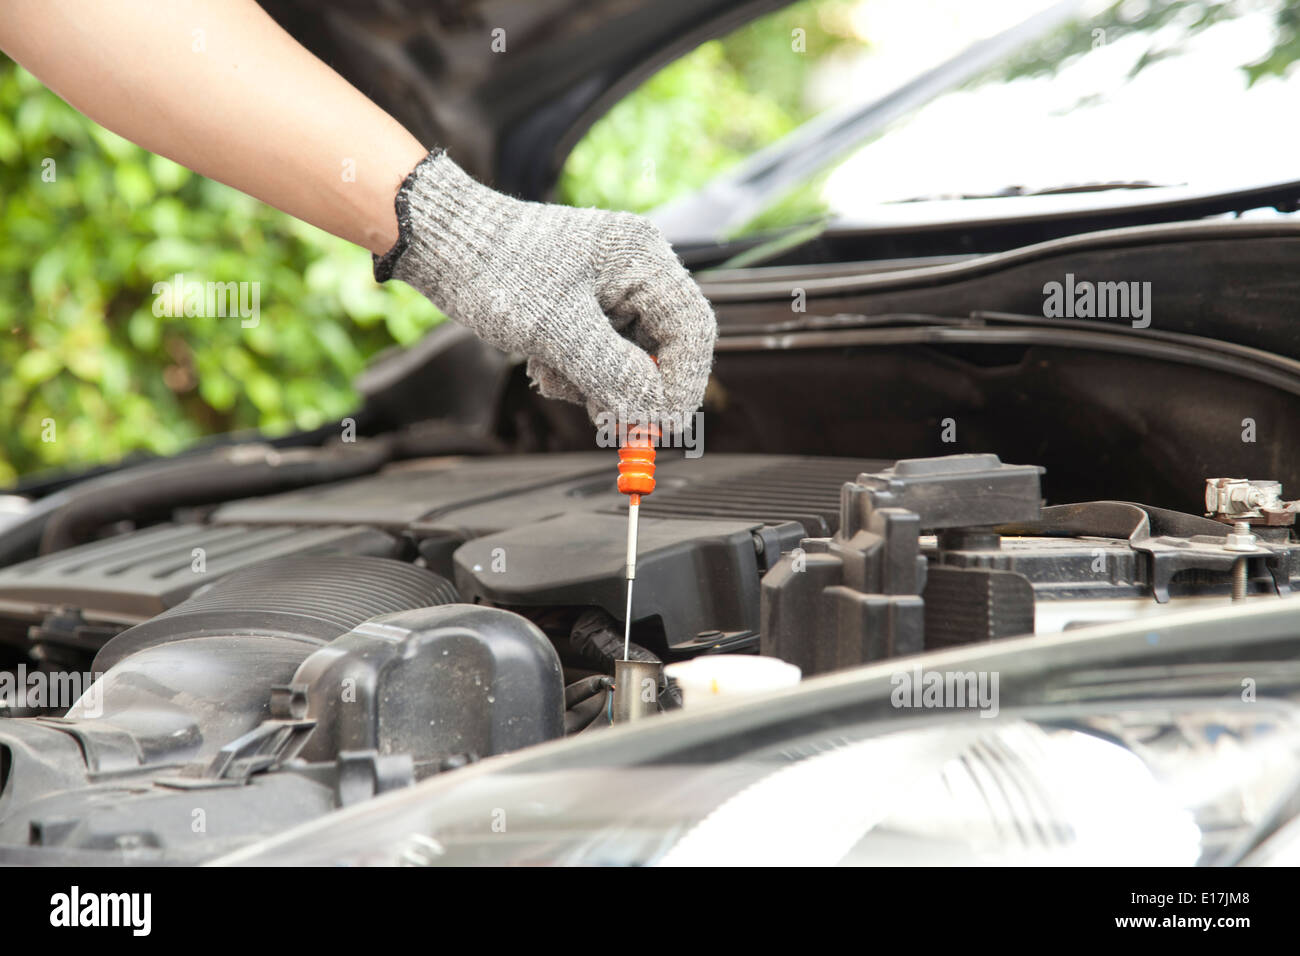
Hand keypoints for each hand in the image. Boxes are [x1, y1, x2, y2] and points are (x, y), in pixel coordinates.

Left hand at [375, 151, 715, 421]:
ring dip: (594, 382)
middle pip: (664, 349)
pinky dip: (576, 371)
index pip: (692, 330)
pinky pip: (601, 353)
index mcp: (642, 258)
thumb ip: (611, 374)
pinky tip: (542, 364)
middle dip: (632, 387)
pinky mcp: (586, 303)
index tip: (660, 425)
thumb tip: (653, 414)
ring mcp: (611, 286)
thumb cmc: (494, 271)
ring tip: (550, 374)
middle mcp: (636, 269)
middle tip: (606, 422)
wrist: (440, 243)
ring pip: (630, 358)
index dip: (683, 383)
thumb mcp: (555, 331)